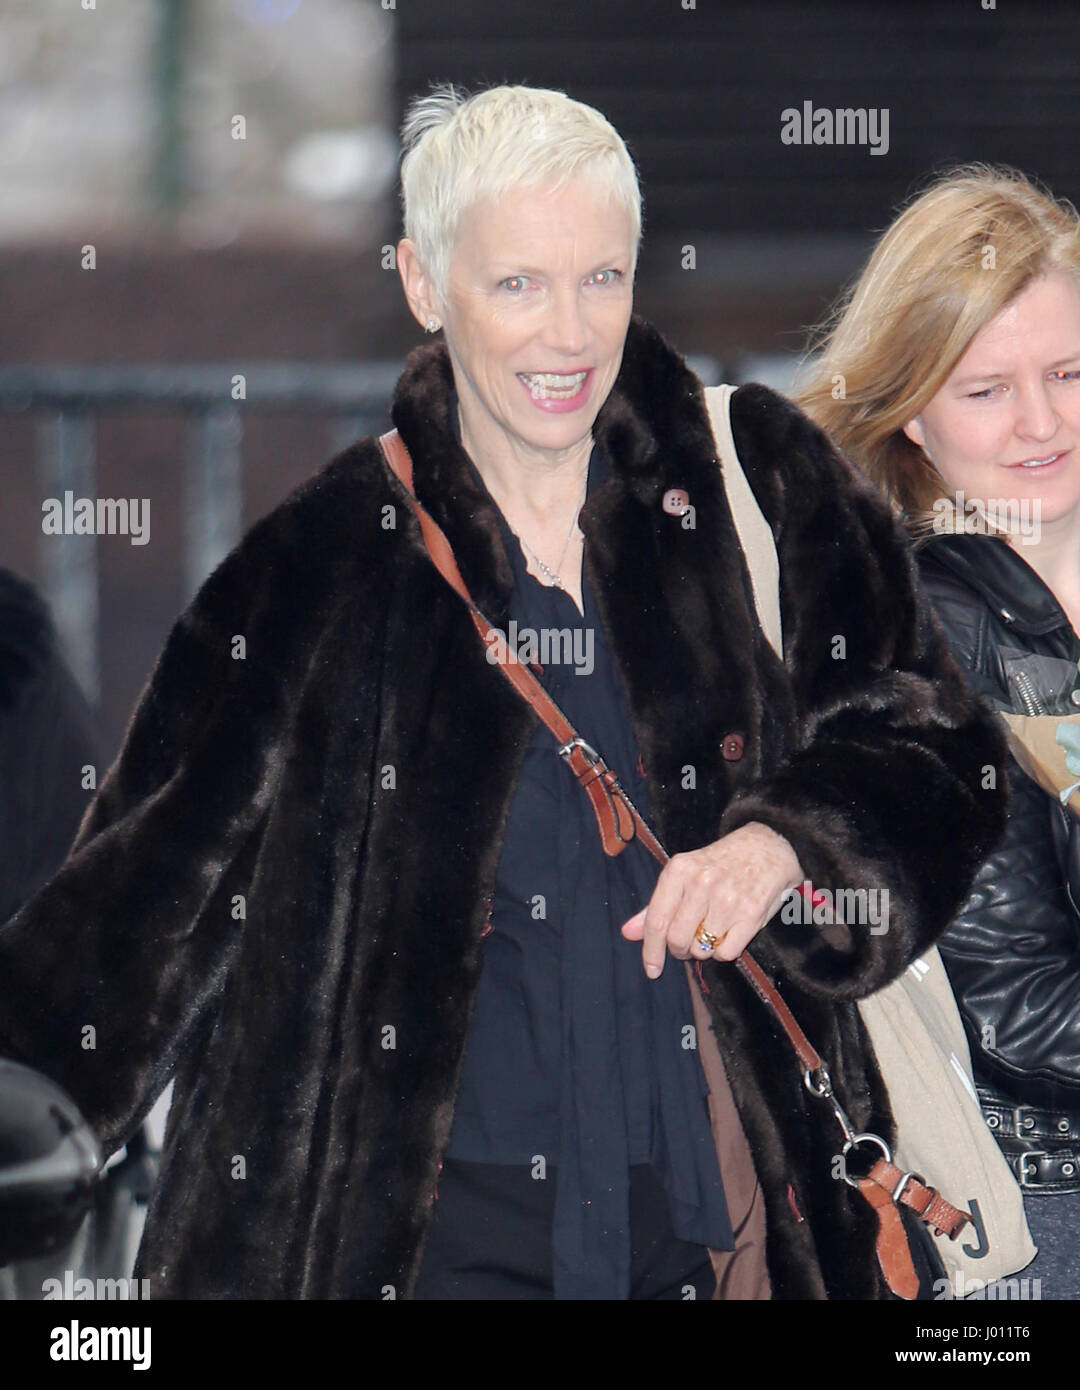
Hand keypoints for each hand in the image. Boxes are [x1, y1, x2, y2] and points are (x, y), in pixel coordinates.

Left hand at [620, 821, 802, 977]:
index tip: (652, 969)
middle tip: (687, 943)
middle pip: (677, 939)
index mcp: (679, 870)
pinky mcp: (752, 914)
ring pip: (701, 949)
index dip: (651, 950)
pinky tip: (728, 932)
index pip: (656, 921)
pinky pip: (726, 953)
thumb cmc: (720, 863)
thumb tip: (628, 933)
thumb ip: (655, 906)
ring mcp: (728, 899)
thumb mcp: (684, 873)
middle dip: (679, 950)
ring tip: (710, 930)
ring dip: (703, 949)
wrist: (768, 846)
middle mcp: (702, 883)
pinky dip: (724, 950)